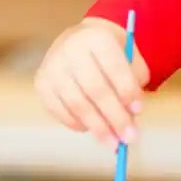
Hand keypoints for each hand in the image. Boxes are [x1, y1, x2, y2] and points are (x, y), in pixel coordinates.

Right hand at [34, 18, 148, 148]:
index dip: (127, 91)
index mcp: (97, 37)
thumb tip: (129, 118)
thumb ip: (134, 85)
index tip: (139, 111)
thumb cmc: (111, 54)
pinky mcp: (41, 82)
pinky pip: (57, 109)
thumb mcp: (131, 59)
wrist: (80, 40)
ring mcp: (51, 65)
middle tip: (129, 138)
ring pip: (75, 103)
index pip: (114, 67)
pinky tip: (90, 129)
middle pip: (94, 89)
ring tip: (113, 143)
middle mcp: (70, 48)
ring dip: (96, 127)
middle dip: (114, 117)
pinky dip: (75, 123)